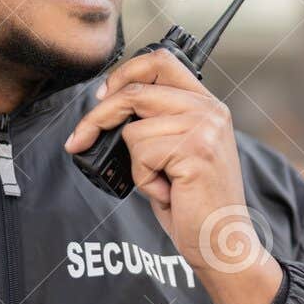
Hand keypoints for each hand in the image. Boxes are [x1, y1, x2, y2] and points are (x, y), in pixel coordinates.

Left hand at [64, 48, 280, 303]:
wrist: (222, 242)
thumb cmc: (195, 203)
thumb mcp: (180, 152)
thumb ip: (158, 122)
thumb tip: (108, 105)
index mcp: (207, 105)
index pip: (160, 61)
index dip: (124, 73)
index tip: (102, 96)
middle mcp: (209, 110)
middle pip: (135, 90)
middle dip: (98, 116)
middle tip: (80, 138)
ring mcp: (204, 128)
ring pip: (134, 128)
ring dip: (135, 163)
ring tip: (161, 182)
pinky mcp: (194, 150)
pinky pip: (141, 153)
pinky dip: (143, 179)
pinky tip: (167, 192)